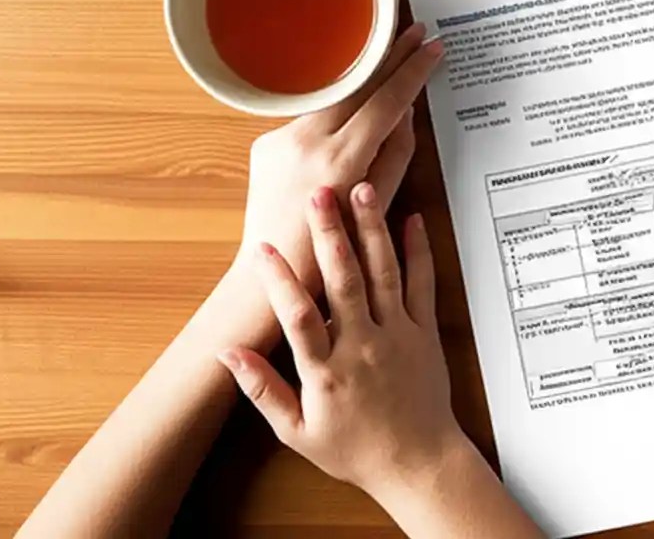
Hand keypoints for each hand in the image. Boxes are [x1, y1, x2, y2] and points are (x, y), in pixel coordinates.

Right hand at [217, 182, 462, 494]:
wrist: (418, 462)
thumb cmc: (357, 450)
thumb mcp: (297, 431)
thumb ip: (263, 390)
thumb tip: (227, 355)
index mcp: (327, 371)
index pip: (298, 317)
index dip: (279, 280)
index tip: (262, 249)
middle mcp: (364, 345)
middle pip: (345, 280)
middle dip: (329, 233)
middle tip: (318, 194)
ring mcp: (398, 335)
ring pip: (384, 273)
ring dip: (371, 228)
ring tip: (361, 190)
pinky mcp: (425, 333)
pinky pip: (423, 285)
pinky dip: (419, 251)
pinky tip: (411, 220)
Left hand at [239, 22, 441, 293]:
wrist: (268, 276)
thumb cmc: (329, 255)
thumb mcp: (377, 205)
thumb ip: (395, 154)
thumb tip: (407, 111)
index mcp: (339, 161)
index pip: (385, 102)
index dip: (412, 72)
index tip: (431, 48)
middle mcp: (306, 142)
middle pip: (355, 85)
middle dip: (387, 57)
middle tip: (413, 32)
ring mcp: (280, 140)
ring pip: (330, 99)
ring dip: (360, 81)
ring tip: (388, 59)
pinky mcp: (265, 143)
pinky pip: (309, 119)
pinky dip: (332, 115)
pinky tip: (346, 120)